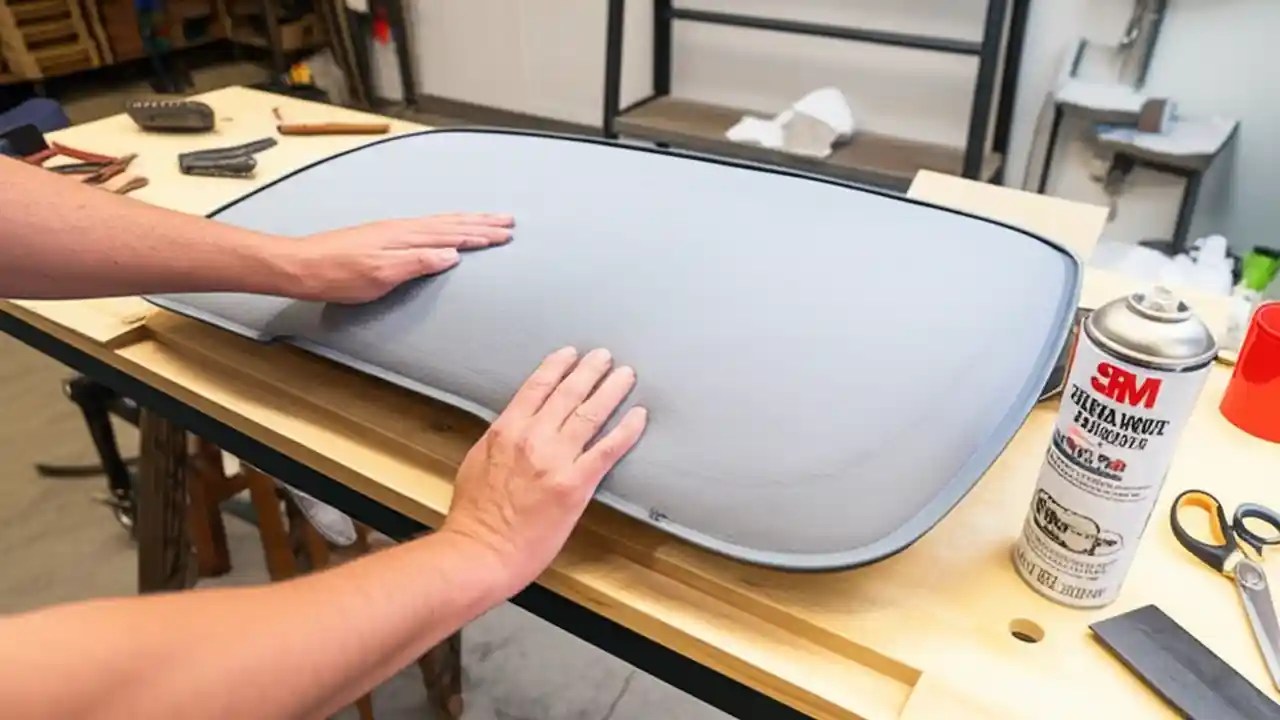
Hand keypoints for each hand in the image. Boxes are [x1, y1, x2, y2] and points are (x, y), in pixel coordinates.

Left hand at [281, 213, 513, 302]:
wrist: (303, 266)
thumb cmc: (340, 275)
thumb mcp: (381, 275)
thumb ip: (418, 262)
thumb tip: (452, 254)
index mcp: (406, 238)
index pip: (452, 235)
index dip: (480, 235)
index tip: (505, 235)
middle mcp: (403, 229)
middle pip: (450, 224)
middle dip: (480, 223)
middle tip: (508, 221)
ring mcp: (393, 231)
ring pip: (439, 222)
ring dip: (466, 221)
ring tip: (488, 220)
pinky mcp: (384, 236)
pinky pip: (426, 225)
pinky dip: (445, 224)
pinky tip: (446, 227)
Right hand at [442, 346, 647, 591]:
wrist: (481, 551)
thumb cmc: (475, 515)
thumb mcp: (478, 462)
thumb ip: (501, 440)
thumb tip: (514, 428)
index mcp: (506, 430)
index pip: (537, 387)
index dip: (557, 366)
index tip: (571, 353)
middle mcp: (533, 438)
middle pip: (568, 394)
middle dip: (590, 371)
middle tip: (606, 356)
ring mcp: (556, 460)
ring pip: (590, 414)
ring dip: (611, 390)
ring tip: (626, 375)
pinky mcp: (576, 484)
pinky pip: (608, 449)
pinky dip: (626, 430)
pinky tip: (639, 415)